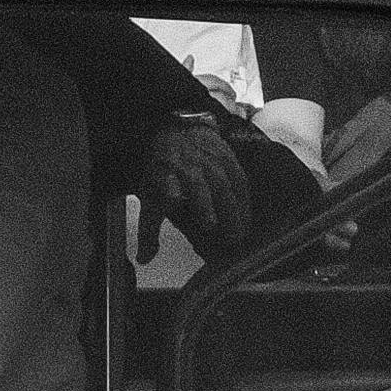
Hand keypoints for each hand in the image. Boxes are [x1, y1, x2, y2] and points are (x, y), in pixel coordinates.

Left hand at [138, 108, 269, 252]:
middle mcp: (190, 167)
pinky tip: (247, 218)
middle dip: (212, 209)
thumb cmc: (164, 171)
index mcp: (166, 174)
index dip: (171, 192)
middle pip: (203, 188)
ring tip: (241, 234)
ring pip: (225, 185)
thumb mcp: (149, 197)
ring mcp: (210, 161)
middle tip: (226, 238)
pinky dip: (244, 200)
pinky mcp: (228, 158)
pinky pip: (239, 180)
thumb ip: (148, 231)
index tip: (176, 204)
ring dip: (234, 210)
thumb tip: (144, 260)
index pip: (168, 185)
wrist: (178, 130)